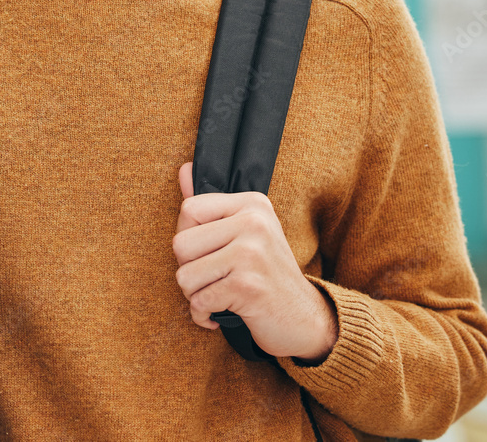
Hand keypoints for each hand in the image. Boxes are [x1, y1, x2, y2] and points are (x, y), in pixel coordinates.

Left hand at [173, 161, 337, 362]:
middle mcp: (254, 222)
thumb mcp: (245, 232)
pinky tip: (222, 313)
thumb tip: (185, 168)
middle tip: (214, 278)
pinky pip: (199, 301)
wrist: (306, 319)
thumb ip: (211, 204)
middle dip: (188, 269)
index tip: (207, 253)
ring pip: (185, 275)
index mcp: (253, 204)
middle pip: (181, 244)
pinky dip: (203, 315)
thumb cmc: (267, 274)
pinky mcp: (247, 286)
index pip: (189, 208)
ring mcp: (251, 254)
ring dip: (195, 295)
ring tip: (218, 294)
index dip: (187, 236)